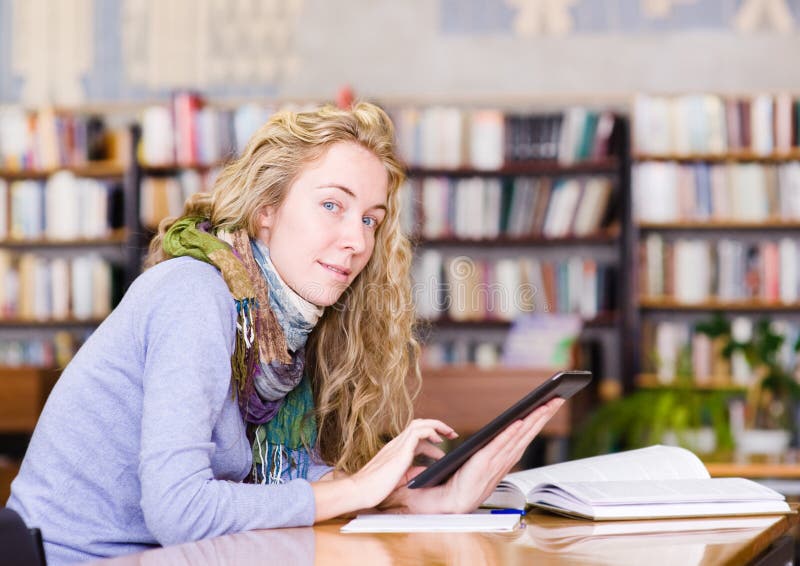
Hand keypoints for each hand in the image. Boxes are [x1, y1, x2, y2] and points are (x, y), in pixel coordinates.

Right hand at [349, 418, 458, 509]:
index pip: (416, 436)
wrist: (360, 490)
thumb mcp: (400, 479)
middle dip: (438, 427)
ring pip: (420, 424)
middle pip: (419, 424)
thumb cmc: (376, 488)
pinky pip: (419, 432)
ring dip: (438, 426)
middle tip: (452, 434)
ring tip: (450, 434)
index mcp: (396, 449)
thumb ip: (412, 472)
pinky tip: (439, 441)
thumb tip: (427, 470)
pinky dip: (431, 432)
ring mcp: (398, 444)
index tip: (442, 448)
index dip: (431, 439)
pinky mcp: (400, 449)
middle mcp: (397, 443)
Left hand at [380, 397, 564, 513]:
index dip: (539, 419)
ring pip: (518, 437)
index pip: (525, 434)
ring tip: (546, 403)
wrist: (446, 502)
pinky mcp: (482, 464)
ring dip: (533, 420)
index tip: (551, 403)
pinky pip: (499, 446)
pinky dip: (510, 434)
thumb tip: (505, 430)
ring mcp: (495, 463)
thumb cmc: (459, 482)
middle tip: (557, 397)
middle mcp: (503, 461)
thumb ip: (494, 448)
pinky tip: (519, 421)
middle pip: (527, 433)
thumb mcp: (481, 461)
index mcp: (504, 460)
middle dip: (543, 415)